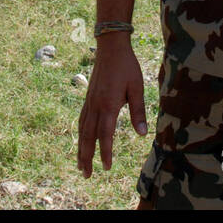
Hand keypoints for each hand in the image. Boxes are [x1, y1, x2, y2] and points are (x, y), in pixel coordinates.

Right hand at [77, 35, 147, 177]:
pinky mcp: (88, 97)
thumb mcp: (138, 87)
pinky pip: (82, 120)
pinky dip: (80, 134)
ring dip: (80, 148)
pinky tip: (81, 139)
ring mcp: (89, 101)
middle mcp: (95, 105)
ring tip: (80, 163)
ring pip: (82, 129)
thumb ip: (139, 111)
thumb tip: (142, 134)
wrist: (110, 47)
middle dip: (87, 157)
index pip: (104, 135)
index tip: (106, 167)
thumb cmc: (127, 66)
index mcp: (108, 105)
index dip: (105, 152)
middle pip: (88, 137)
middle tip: (86, 175)